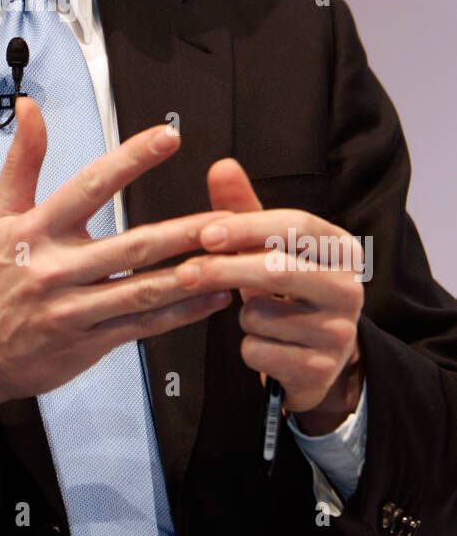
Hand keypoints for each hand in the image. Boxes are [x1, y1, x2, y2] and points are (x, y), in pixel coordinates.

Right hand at [0, 98, 235, 424]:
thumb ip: (22, 160)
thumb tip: (30, 109)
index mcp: (36, 230)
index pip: (90, 186)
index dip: (130, 160)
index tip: (167, 137)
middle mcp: (57, 268)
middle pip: (130, 244)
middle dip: (183, 229)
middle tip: (224, 215)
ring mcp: (75, 309)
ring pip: (142, 289)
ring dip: (190, 274)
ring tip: (228, 257)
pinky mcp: (88, 343)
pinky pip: (141, 326)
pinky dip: (180, 313)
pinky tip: (210, 299)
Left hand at [173, 158, 364, 426]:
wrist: (317, 359)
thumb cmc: (288, 292)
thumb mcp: (270, 250)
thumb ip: (245, 209)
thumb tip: (221, 166)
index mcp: (343, 249)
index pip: (296, 225)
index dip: (247, 227)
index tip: (206, 233)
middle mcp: (351, 288)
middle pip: (279, 269)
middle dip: (225, 270)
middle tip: (186, 272)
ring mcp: (339, 331)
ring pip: (262, 314)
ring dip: (242, 315)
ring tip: (260, 315)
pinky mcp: (320, 368)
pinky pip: (259, 350)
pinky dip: (248, 346)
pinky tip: (268, 345)